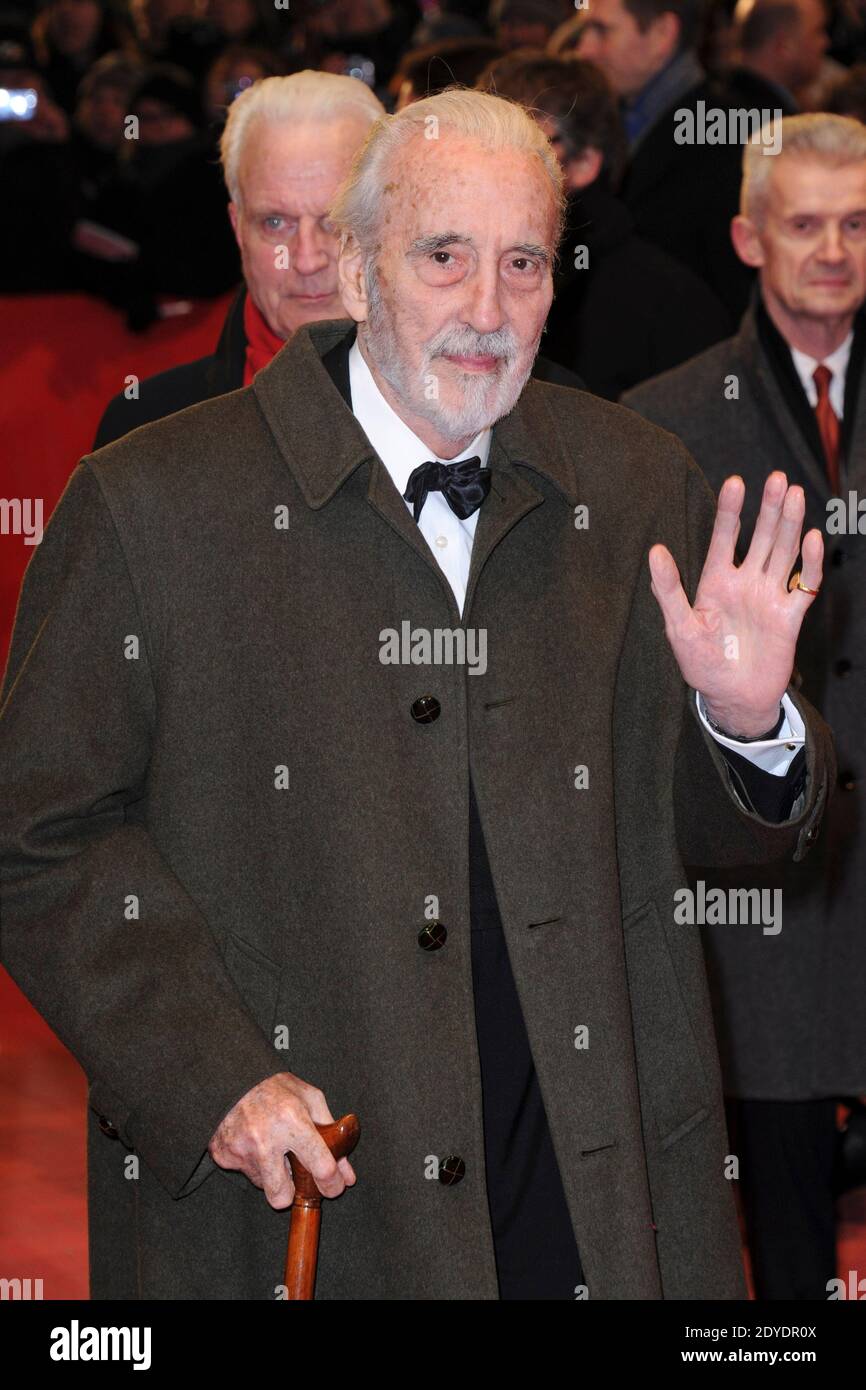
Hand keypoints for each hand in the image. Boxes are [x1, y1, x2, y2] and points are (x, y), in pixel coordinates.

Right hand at [208, 1072, 356, 1209]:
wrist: (234, 1076)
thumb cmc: (277, 1087)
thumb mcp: (311, 1099)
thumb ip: (332, 1136)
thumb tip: (347, 1174)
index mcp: (292, 1121)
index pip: (320, 1167)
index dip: (333, 1184)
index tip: (334, 1186)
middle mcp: (265, 1139)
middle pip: (281, 1196)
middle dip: (291, 1192)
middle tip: (294, 1175)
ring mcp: (240, 1149)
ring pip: (263, 1184)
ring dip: (271, 1172)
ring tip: (271, 1145)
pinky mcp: (222, 1154)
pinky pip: (244, 1172)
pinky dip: (251, 1162)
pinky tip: (252, 1141)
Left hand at [649, 472, 822, 736]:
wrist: (732, 698)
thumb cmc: (701, 665)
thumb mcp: (678, 627)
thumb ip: (668, 589)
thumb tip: (655, 551)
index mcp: (717, 582)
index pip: (726, 538)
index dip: (731, 511)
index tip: (737, 482)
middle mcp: (746, 583)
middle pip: (762, 537)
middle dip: (770, 508)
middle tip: (778, 478)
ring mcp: (769, 596)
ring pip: (784, 552)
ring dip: (790, 524)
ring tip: (796, 494)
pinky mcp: (790, 616)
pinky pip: (804, 584)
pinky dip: (810, 562)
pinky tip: (813, 539)